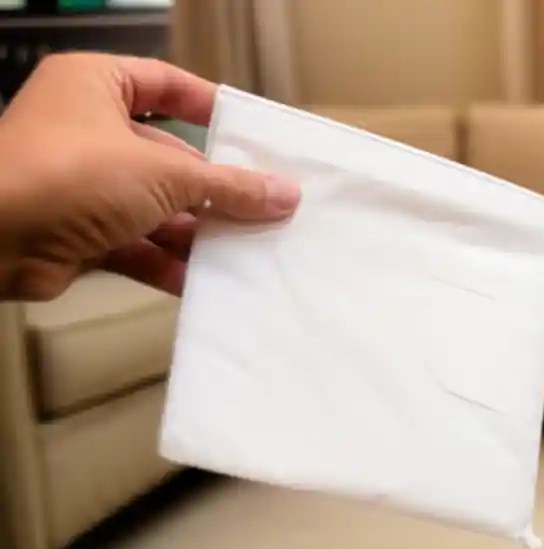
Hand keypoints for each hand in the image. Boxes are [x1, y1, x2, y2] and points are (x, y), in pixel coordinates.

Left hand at [0, 53, 300, 300]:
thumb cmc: (70, 175)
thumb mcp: (164, 173)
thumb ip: (229, 185)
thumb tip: (285, 194)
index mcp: (95, 85)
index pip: (164, 84)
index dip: (210, 108)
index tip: (254, 135)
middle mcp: (84, 128)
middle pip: (168, 155)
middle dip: (214, 187)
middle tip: (265, 206)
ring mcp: (79, 182)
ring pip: (154, 204)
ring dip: (196, 230)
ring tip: (246, 248)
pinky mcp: (76, 231)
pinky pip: (134, 243)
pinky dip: (167, 261)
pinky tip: (204, 279)